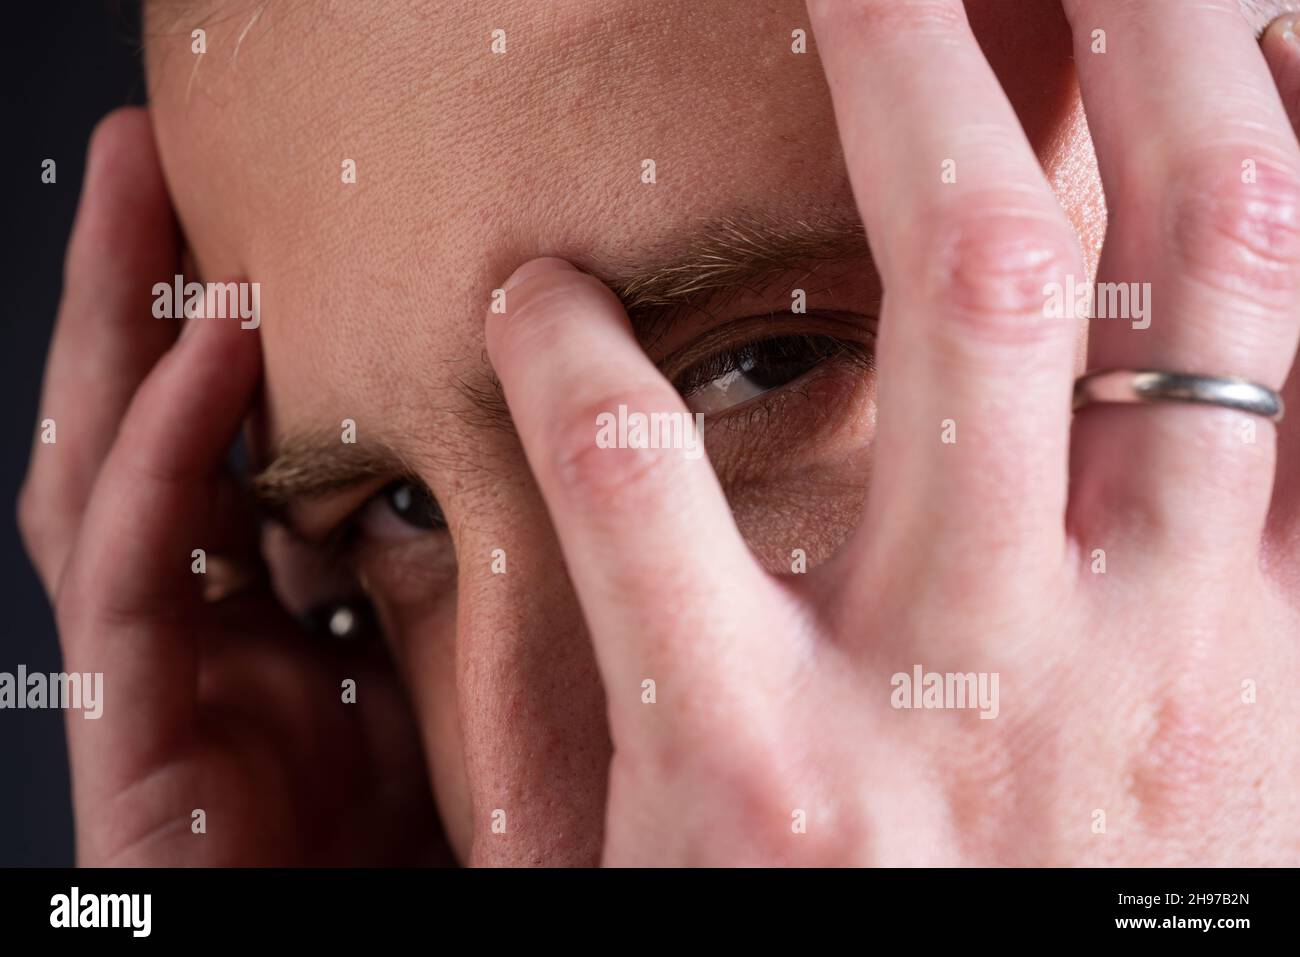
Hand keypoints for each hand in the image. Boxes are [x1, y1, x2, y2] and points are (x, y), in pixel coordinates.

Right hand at [18, 108, 446, 865]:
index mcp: (297, 630)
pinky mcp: (133, 760)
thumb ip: (477, 585)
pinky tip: (208, 346)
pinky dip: (160, 460)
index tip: (272, 215)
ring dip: (119, 335)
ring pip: (112, 486)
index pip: (239, 453)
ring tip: (143, 191)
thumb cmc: (489, 854)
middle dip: (139, 297)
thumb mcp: (491, 688)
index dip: (229, 330)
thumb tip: (568, 450)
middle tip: (156, 157)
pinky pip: (132, 588)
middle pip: (157, 445)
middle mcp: (218, 648)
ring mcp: (165, 698)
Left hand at [484, 1, 1299, 864]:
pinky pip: (654, 500)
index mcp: (1255, 646)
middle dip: (1137, 34)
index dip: (1287, 130)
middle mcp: (1138, 638)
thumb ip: (1225, 590)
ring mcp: (949, 695)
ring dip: (906, 95)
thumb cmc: (1065, 923)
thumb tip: (1214, 411)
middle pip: (1183, 242)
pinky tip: (535, 301)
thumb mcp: (1209, 776)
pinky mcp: (751, 772)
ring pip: (966, 303)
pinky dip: (585, 370)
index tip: (1224, 15)